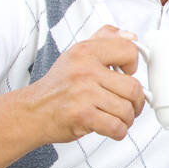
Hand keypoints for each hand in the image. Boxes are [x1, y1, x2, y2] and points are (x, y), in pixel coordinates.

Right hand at [24, 25, 145, 142]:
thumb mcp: (77, 55)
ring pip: (126, 109)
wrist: (32, 112)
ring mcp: (84, 93)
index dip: (134, 65)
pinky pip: (116, 126)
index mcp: (86, 51)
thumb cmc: (58, 87)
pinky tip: (111, 128)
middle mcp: (85, 70)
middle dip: (136, 102)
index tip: (128, 74)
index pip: (129, 51)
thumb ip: (104, 40)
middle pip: (133, 87)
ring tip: (117, 117)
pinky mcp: (82, 115)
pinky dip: (119, 132)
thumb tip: (131, 36)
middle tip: (129, 105)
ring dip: (127, 119)